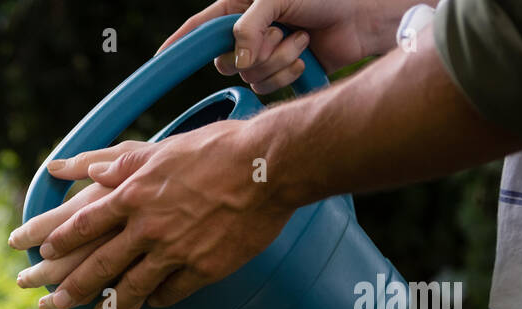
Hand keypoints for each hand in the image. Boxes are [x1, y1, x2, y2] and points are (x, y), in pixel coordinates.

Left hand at [9, 119, 294, 308]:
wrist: (267, 166)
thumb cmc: (216, 149)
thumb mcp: (157, 149)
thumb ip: (115, 161)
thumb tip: (77, 169)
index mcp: (133, 193)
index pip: (84, 224)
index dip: (61, 241)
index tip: (43, 254)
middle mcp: (147, 226)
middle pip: (99, 265)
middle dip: (70, 288)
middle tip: (50, 304)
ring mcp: (174, 251)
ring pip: (132, 289)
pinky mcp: (203, 269)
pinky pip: (171, 293)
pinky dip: (158, 301)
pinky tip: (150, 306)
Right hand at [161, 0, 393, 93]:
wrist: (363, 17)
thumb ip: (248, 26)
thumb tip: (239, 61)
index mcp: (238, 8)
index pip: (200, 28)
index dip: (178, 45)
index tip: (159, 61)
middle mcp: (247, 33)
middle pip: (223, 61)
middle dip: (254, 52)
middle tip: (281, 32)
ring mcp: (264, 55)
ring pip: (248, 76)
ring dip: (278, 61)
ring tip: (302, 40)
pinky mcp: (281, 74)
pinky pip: (267, 88)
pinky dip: (287, 73)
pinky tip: (307, 55)